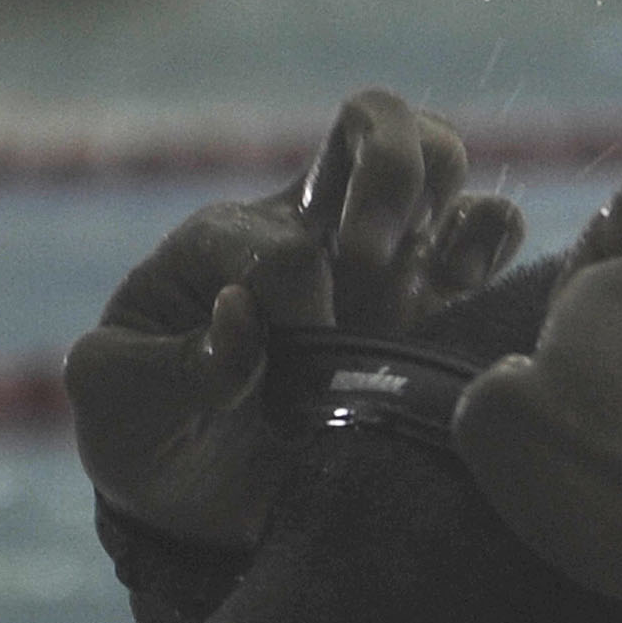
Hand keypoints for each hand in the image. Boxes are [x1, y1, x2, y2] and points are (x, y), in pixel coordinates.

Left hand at [66, 89, 522, 546]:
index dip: (294, 309)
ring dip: (457, 213)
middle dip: (392, 174)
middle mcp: (314, 231)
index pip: (289, 244)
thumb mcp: (117, 398)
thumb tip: (246, 318)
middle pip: (379, 120)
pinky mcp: (435, 320)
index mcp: (228, 239)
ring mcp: (384, 270)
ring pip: (449, 168)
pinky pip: (490, 250)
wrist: (196, 502)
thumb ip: (175, 363)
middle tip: (374, 266)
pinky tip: (476, 315)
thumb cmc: (144, 433)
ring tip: (430, 288)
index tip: (272, 383)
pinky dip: (504, 265)